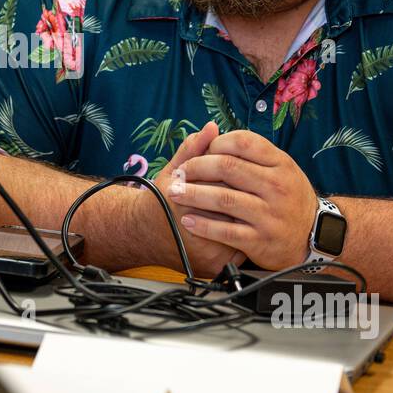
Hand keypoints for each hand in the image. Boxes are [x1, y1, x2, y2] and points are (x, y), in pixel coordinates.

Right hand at [146, 121, 245, 275]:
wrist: (144, 236)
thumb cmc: (161, 200)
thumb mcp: (173, 170)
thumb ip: (193, 148)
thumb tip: (211, 128)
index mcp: (184, 203)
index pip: (223, 185)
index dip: (231, 175)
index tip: (232, 171)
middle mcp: (196, 232)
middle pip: (236, 206)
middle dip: (243, 193)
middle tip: (243, 187)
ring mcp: (208, 253)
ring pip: (242, 227)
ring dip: (248, 212)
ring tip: (243, 203)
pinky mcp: (217, 265)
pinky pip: (241, 245)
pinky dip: (245, 231)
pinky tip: (240, 221)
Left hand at [165, 129, 317, 270]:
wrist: (315, 235)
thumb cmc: (289, 196)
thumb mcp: (281, 168)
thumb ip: (252, 153)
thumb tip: (212, 135)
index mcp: (280, 163)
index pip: (243, 142)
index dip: (215, 143)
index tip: (200, 151)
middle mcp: (277, 186)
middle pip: (228, 168)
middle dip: (196, 167)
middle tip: (179, 172)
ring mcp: (269, 214)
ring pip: (224, 199)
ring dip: (193, 194)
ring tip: (175, 192)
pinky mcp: (260, 240)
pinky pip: (226, 231)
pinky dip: (203, 225)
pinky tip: (188, 220)